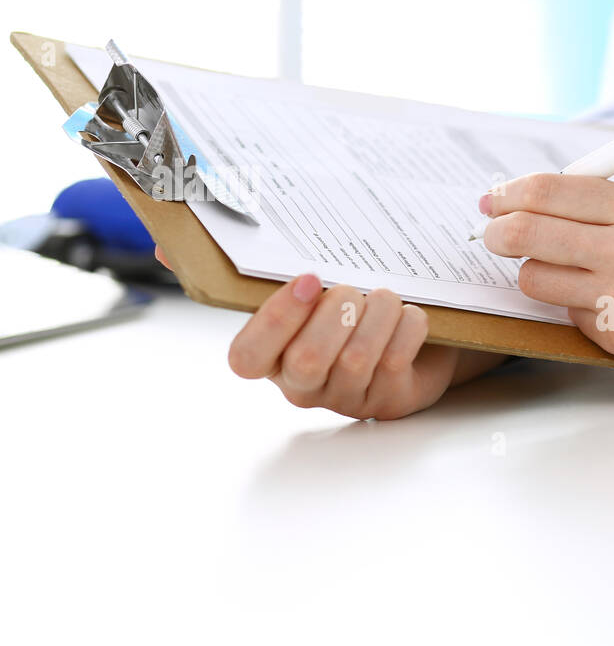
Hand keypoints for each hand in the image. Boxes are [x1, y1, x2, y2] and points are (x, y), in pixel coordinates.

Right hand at [156, 246, 499, 418]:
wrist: (416, 337)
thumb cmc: (349, 310)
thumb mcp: (300, 288)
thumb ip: (237, 268)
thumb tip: (165, 247)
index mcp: (271, 358)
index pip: (247, 358)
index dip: (275, 321)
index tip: (307, 280)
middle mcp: (304, 385)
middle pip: (307, 360)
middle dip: (337, 313)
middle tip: (354, 288)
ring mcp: (348, 397)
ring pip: (357, 359)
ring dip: (378, 315)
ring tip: (387, 297)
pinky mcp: (392, 399)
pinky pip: (396, 360)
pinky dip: (407, 327)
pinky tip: (409, 315)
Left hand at [480, 174, 613, 409]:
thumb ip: (611, 209)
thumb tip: (537, 201)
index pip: (550, 189)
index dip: (509, 194)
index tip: (492, 199)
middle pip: (526, 232)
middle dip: (497, 233)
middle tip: (491, 235)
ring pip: (536, 280)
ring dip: (539, 277)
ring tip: (574, 278)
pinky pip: (572, 317)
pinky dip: (583, 313)